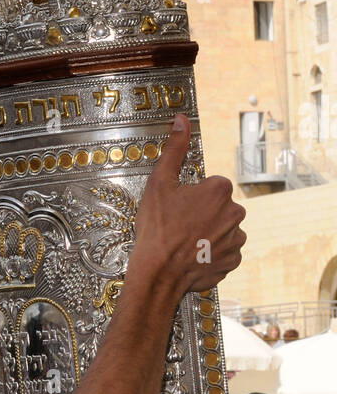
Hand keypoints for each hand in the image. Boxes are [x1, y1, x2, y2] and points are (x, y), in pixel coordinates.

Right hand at [127, 114, 245, 297]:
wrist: (158, 273)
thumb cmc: (157, 228)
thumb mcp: (159, 184)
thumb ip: (174, 149)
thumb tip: (181, 120)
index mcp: (220, 190)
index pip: (211, 186)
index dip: (192, 196)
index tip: (177, 208)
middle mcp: (235, 212)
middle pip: (219, 207)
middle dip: (203, 214)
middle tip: (179, 226)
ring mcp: (236, 239)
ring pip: (223, 229)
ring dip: (209, 234)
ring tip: (185, 243)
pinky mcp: (233, 260)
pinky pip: (224, 252)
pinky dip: (211, 253)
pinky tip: (193, 256)